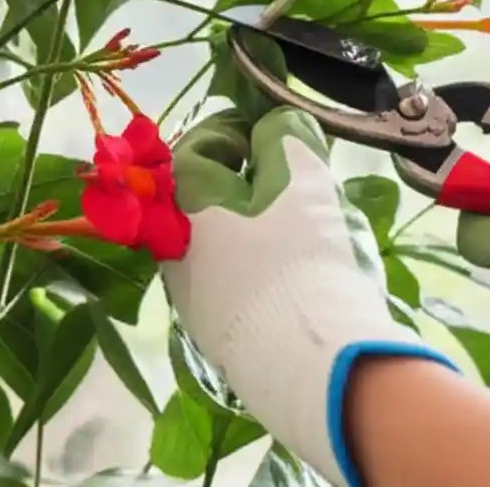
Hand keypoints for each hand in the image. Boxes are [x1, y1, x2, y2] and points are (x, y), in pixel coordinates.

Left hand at [162, 107, 452, 486]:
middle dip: (251, 181)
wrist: (311, 366)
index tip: (272, 131)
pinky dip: (263, 266)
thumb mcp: (303, 182)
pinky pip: (236, 283)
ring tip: (309, 227)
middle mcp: (177, 252)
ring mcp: (195, 300)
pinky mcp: (220, 335)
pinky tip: (301, 275)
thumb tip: (277, 123)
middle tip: (299, 179)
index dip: (233, 129)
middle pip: (207, 198)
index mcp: (186, 207)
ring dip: (258, 225)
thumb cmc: (301, 261)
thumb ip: (287, 139)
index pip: (195, 147)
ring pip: (222, 242)